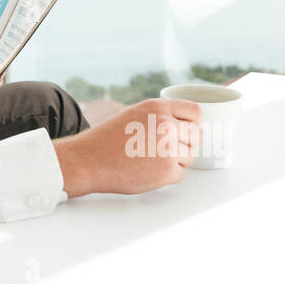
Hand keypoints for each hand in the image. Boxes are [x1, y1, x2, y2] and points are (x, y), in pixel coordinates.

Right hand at [52, 98, 202, 196]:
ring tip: (150, 160)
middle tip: (163, 149)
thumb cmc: (108, 139)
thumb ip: (160, 115)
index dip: (192, 123)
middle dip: (184, 143)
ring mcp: (168, 148)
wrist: (88, 160)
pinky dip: (167, 176)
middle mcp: (166, 124)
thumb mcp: (135, 114)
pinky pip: (181, 174)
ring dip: (176, 161)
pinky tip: (147, 171)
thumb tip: (187, 124)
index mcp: (158, 107)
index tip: (185, 130)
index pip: (195, 112)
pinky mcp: (167, 171)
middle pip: (196, 135)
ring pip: (190, 156)